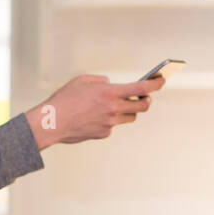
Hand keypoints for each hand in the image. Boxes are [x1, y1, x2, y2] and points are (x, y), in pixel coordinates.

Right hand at [25, 74, 165, 148]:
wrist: (52, 123)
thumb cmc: (64, 99)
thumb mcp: (82, 80)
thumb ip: (101, 81)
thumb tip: (111, 85)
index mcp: (110, 93)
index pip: (142, 89)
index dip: (156, 85)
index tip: (162, 81)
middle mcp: (114, 109)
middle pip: (143, 107)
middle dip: (146, 101)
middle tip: (144, 97)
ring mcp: (110, 123)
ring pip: (130, 118)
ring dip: (129, 111)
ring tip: (119, 105)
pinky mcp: (104, 134)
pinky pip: (114, 125)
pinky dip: (110, 120)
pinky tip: (96, 116)